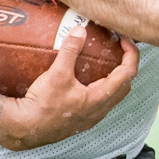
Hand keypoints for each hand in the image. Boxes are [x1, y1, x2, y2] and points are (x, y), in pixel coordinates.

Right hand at [0, 29, 139, 150]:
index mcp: (101, 98)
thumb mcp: (57, 74)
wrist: (27, 129)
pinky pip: (101, 100)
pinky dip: (102, 86)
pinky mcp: (82, 119)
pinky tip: (88, 79)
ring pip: (114, 94)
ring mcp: (92, 116)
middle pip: (125, 84)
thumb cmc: (43, 104)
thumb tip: (80, 29)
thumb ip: (70, 50)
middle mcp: (101, 109)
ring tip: (107, 61)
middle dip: (127, 64)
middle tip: (119, 48)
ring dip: (115, 76)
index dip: (131, 53)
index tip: (123, 38)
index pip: (128, 73)